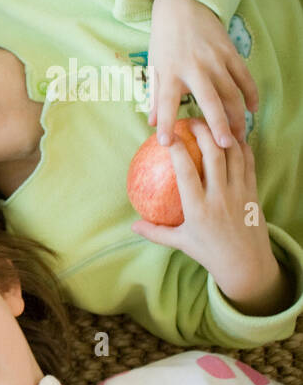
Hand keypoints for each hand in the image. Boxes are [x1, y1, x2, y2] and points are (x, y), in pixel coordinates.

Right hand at [132, 120, 286, 314]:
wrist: (246, 264)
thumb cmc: (210, 253)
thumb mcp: (180, 243)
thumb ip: (155, 232)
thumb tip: (132, 225)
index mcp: (198, 208)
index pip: (186, 171)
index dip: (177, 150)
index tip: (167, 137)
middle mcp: (220, 197)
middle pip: (214, 154)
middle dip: (202, 132)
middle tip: (189, 120)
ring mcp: (239, 192)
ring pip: (234, 154)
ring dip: (222, 135)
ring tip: (211, 124)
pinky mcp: (252, 192)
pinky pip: (248, 162)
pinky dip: (241, 146)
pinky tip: (232, 138)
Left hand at [148, 0, 257, 148]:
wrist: (183, 6)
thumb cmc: (165, 41)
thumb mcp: (155, 66)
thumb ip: (154, 95)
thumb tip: (151, 123)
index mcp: (170, 71)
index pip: (165, 102)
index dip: (165, 122)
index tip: (166, 143)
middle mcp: (194, 67)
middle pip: (209, 100)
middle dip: (217, 124)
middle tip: (224, 147)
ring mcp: (215, 59)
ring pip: (231, 92)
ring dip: (237, 116)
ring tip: (239, 137)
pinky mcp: (230, 52)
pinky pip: (244, 76)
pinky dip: (250, 93)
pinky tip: (252, 109)